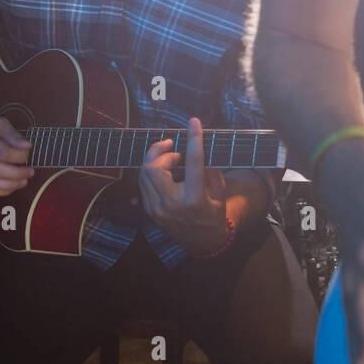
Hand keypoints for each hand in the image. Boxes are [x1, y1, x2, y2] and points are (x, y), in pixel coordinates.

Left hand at [138, 117, 229, 250]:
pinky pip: (143, 183)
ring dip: (155, 160)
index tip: (194, 122)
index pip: (193, 163)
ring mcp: (157, 209)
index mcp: (194, 199)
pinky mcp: (149, 210)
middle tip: (172, 147)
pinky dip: (151, 171)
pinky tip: (163, 169)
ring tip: (169, 157)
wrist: (201, 241)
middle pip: (154, 168)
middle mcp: (172, 204)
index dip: (194, 139)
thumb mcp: (219, 193)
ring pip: (144, 174)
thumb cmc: (214, 214)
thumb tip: (200, 148)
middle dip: (161, 152)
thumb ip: (211, 171)